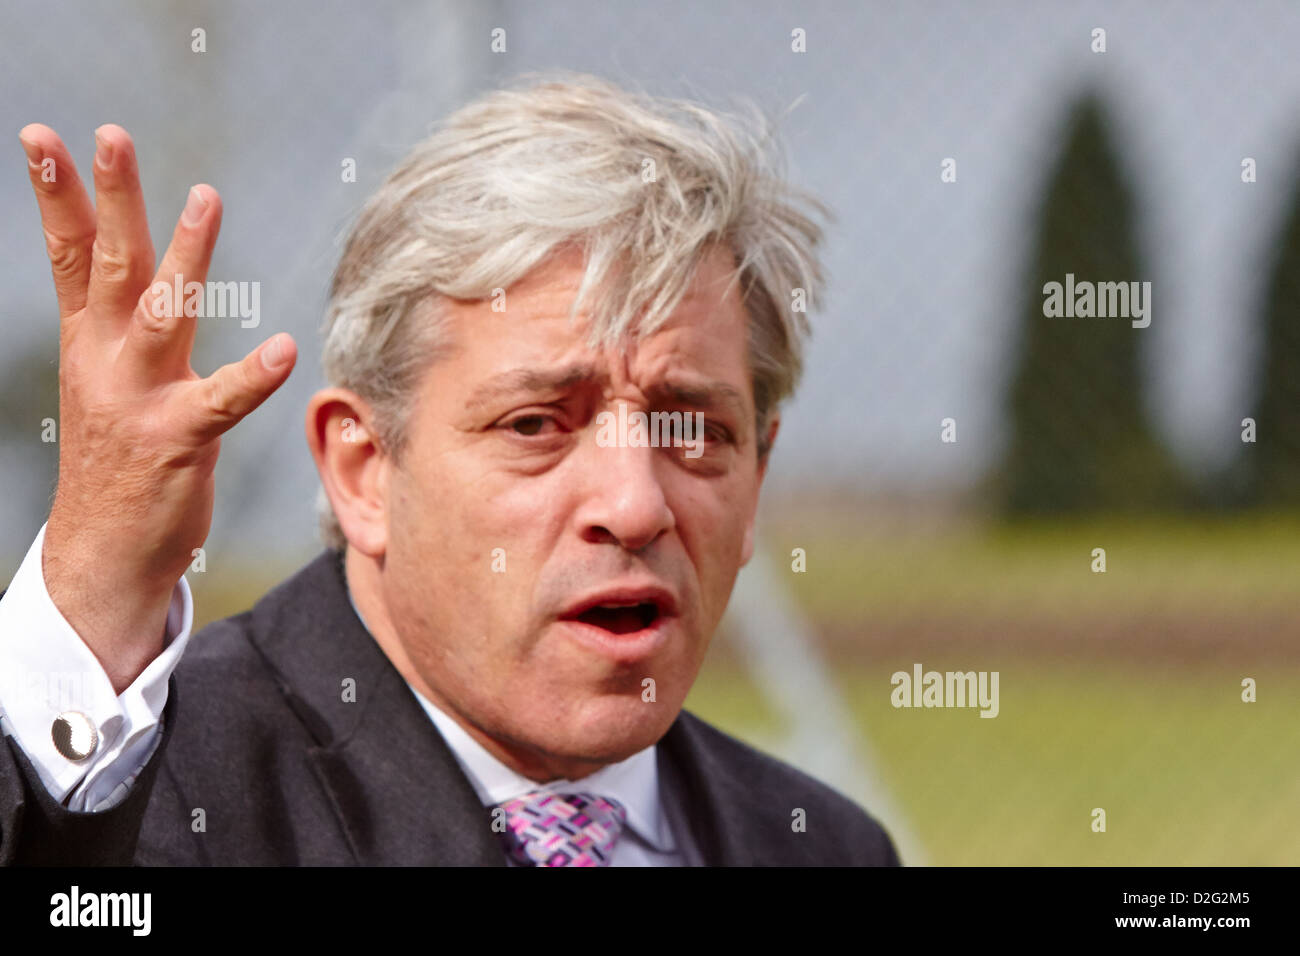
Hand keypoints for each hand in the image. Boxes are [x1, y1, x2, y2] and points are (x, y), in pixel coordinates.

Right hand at [18, 123, 296, 693]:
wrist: (102, 556)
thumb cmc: (119, 464)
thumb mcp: (108, 387)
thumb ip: (124, 333)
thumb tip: (145, 283)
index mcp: (88, 345)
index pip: (68, 257)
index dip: (58, 196)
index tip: (45, 136)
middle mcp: (104, 362)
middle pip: (107, 264)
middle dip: (107, 198)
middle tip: (110, 135)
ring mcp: (137, 400)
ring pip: (161, 312)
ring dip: (185, 254)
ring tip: (207, 196)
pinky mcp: (176, 440)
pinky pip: (220, 401)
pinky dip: (251, 376)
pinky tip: (280, 349)